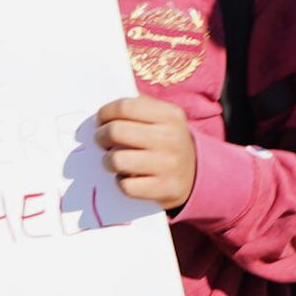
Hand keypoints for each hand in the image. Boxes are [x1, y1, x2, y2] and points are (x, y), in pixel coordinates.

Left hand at [95, 93, 198, 209]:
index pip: (125, 107)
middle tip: (101, 139)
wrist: (195, 174)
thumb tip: (107, 107)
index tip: (100, 120)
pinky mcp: (164, 189)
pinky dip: (121, 182)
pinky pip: (126, 185)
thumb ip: (140, 106)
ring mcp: (168, 165)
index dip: (105, 113)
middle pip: (116, 131)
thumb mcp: (164, 117)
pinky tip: (126, 177)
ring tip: (113, 159)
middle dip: (101, 136)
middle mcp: (171, 138)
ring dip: (108, 161)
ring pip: (116, 160)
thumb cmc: (168, 141)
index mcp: (170, 115)